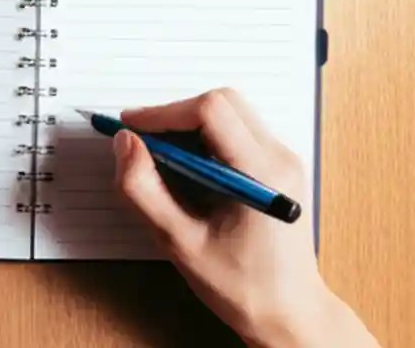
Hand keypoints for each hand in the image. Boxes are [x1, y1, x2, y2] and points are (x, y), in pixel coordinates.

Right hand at [113, 89, 377, 347]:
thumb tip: (125, 145)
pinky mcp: (278, 167)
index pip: (211, 111)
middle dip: (174, 115)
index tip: (130, 127)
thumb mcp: (180, 243)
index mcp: (262, 173)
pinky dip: (206, 138)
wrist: (289, 312)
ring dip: (189, 126)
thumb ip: (145, 191)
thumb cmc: (243, 287)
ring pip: (230, 112)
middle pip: (222, 102)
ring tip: (160, 159)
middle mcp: (280, 157)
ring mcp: (284, 160)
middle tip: (141, 142)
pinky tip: (186, 170)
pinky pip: (239, 132)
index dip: (163, 113)